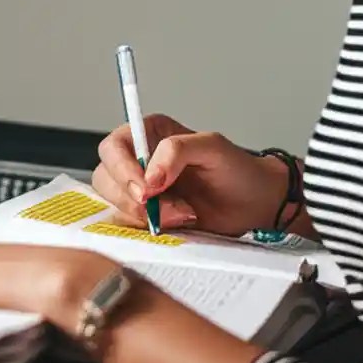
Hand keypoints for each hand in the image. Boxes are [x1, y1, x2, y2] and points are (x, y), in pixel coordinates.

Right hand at [93, 114, 287, 235]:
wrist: (255, 204)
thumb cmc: (238, 170)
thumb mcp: (212, 147)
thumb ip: (177, 150)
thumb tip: (149, 176)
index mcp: (148, 134)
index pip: (113, 147)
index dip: (122, 169)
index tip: (146, 189)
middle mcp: (138, 161)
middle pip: (106, 178)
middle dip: (133, 198)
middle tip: (165, 207)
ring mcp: (140, 191)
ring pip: (114, 205)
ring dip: (145, 215)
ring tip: (182, 213)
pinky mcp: (146, 217)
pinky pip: (129, 225)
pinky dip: (148, 229)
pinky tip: (176, 223)